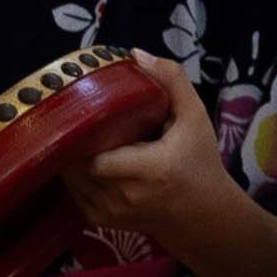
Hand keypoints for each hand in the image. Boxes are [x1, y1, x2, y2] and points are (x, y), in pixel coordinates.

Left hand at [62, 56, 236, 239]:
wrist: (207, 217)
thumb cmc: (201, 164)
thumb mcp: (195, 119)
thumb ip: (172, 82)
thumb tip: (135, 54)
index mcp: (150, 168)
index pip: (94, 157)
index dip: (80, 137)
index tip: (79, 113)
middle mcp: (126, 195)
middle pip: (76, 168)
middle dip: (70, 144)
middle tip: (70, 120)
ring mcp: (112, 212)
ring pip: (70, 182)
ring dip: (68, 160)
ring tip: (72, 137)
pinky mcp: (104, 222)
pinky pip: (75, 195)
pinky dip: (73, 177)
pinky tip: (80, 160)